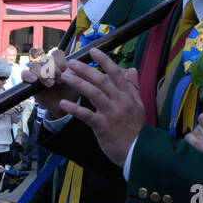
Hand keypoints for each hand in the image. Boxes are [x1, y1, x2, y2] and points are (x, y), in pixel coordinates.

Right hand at [23, 49, 77, 111]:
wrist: (64, 105)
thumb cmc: (71, 91)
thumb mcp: (78, 82)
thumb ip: (76, 73)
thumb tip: (72, 67)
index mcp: (59, 62)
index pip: (56, 54)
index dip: (60, 61)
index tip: (65, 71)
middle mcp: (47, 65)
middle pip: (45, 58)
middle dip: (53, 69)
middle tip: (59, 80)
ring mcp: (37, 72)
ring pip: (34, 65)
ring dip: (42, 74)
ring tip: (50, 84)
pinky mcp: (29, 81)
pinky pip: (24, 74)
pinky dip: (28, 75)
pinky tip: (34, 80)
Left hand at [57, 49, 142, 167]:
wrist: (138, 151)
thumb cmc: (136, 129)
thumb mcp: (139, 105)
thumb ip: (134, 86)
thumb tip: (132, 70)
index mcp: (128, 95)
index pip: (116, 73)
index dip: (104, 60)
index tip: (93, 51)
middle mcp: (120, 101)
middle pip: (102, 80)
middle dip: (86, 69)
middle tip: (72, 62)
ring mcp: (111, 113)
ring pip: (94, 93)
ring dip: (78, 83)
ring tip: (65, 76)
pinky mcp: (103, 126)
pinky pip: (86, 115)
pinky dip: (74, 109)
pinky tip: (63, 104)